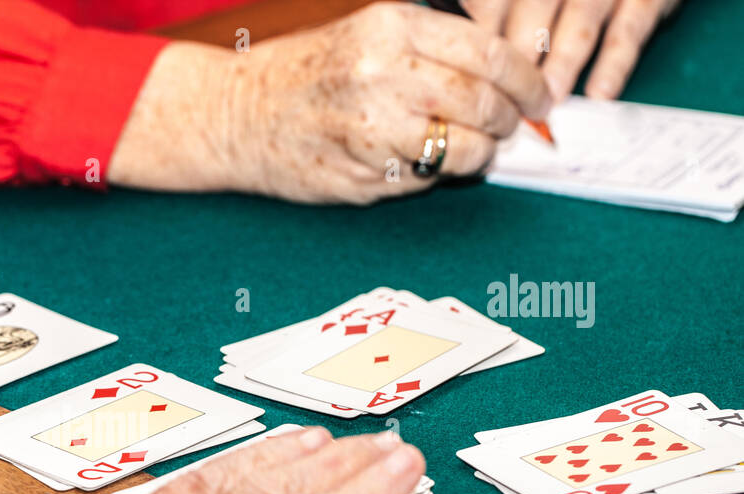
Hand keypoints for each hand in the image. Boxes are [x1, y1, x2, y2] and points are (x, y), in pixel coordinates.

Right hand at [109, 2, 550, 204]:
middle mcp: (383, 75)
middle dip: (509, 121)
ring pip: (462, 150)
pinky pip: (424, 181)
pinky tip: (420, 164)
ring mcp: (371, 130)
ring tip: (472, 150)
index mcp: (391, 28)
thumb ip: (432, 49)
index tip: (541, 96)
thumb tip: (506, 77)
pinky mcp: (361, 175)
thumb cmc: (305, 75)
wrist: (236, 116)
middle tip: (513, 127)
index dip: (527, 80)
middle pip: (482, 103)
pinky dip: (436, 176)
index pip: (489, 54)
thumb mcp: (368, 35)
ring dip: (479, 155)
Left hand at [466, 0, 681, 101]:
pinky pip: (630, 31)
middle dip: (518, 56)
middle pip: (535, 7)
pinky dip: (615, 64)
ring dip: (562, 65)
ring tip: (547, 103)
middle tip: (505, 99)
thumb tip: (460, 46)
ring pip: (581, 23)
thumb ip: (487, 9)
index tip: (470, 74)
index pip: (492, 0)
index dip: (482, 37)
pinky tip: (599, 94)